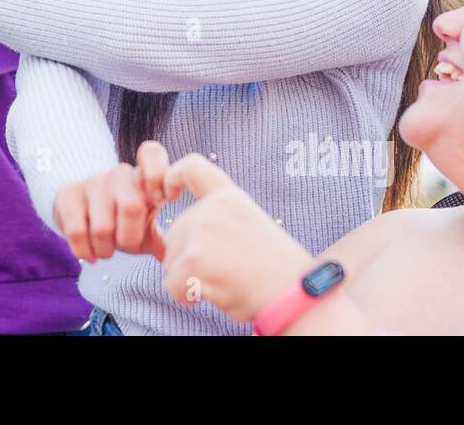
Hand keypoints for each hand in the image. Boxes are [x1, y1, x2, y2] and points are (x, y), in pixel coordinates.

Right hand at [53, 141, 173, 263]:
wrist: (83, 216)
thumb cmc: (123, 225)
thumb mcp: (146, 230)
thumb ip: (166, 240)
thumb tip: (185, 256)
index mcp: (143, 177)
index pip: (151, 152)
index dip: (157, 175)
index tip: (163, 199)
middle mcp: (119, 174)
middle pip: (131, 206)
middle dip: (128, 239)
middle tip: (124, 247)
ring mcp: (92, 181)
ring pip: (102, 226)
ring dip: (105, 249)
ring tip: (105, 251)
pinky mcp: (67, 193)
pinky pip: (76, 231)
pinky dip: (84, 251)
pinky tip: (88, 253)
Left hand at [160, 153, 309, 322]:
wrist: (295, 294)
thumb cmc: (275, 269)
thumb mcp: (250, 224)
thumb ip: (219, 218)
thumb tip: (185, 230)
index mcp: (229, 197)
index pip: (191, 167)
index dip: (172, 176)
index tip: (168, 194)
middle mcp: (212, 209)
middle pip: (175, 232)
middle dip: (190, 257)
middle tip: (226, 270)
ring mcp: (200, 233)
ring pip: (172, 262)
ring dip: (190, 278)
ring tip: (225, 282)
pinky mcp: (192, 261)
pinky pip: (173, 285)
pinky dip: (187, 297)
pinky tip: (215, 295)